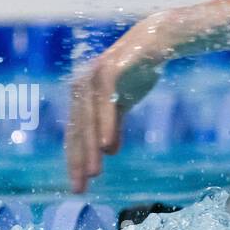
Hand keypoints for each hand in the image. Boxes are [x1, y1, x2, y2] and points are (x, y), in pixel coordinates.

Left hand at [67, 22, 162, 191]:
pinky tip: (108, 147)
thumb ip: (114, 125)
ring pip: (89, 121)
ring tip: (93, 173)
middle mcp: (81, 88)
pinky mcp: (109, 72)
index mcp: (82, 97)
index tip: (78, 187)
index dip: (75, 162)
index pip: (76, 135)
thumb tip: (110, 152)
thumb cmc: (136, 71)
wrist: (154, 41)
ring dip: (90, 149)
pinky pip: (106, 104)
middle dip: (78, 162)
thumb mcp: (124, 103)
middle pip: (79, 132)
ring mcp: (93, 78)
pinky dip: (106, 126)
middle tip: (80, 188)